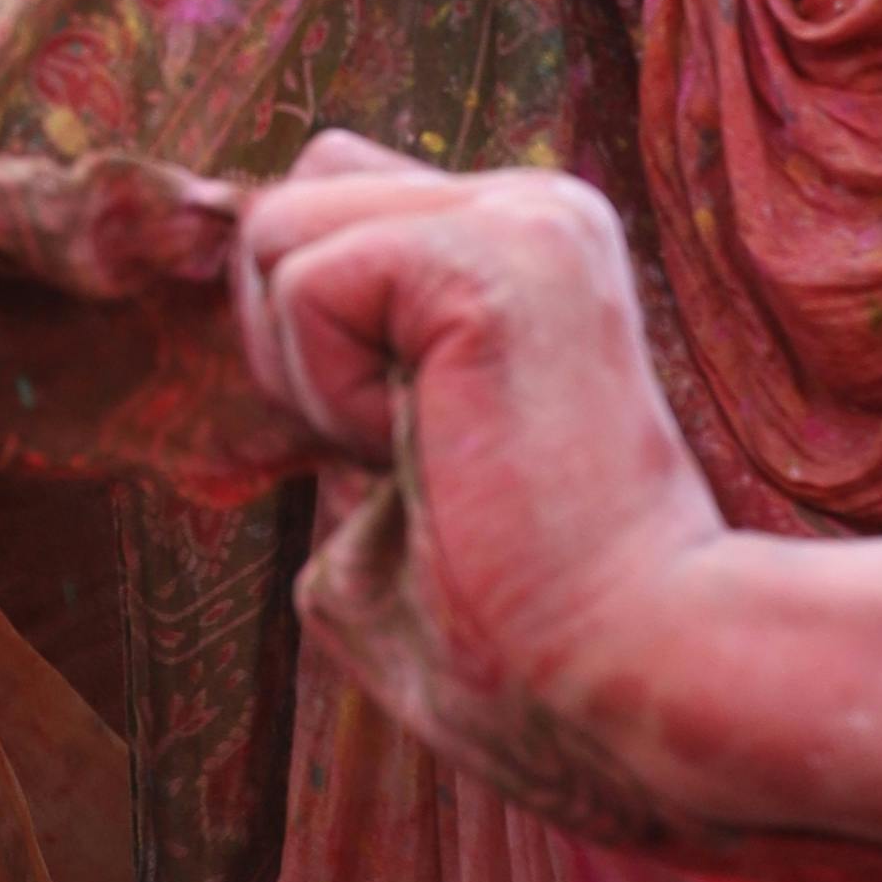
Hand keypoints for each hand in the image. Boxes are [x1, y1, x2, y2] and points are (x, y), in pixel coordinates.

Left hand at [232, 137, 731, 827]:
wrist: (628, 683)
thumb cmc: (518, 650)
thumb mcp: (383, 512)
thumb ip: (330, 416)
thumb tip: (253, 379)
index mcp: (521, 266)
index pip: (334, 206)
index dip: (300, 341)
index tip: (379, 463)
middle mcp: (533, 213)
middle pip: (294, 198)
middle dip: (286, 351)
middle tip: (408, 463)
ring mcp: (526, 214)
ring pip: (278, 228)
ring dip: (307, 379)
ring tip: (435, 456)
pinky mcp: (502, 244)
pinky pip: (303, 278)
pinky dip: (330, 393)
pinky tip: (441, 448)